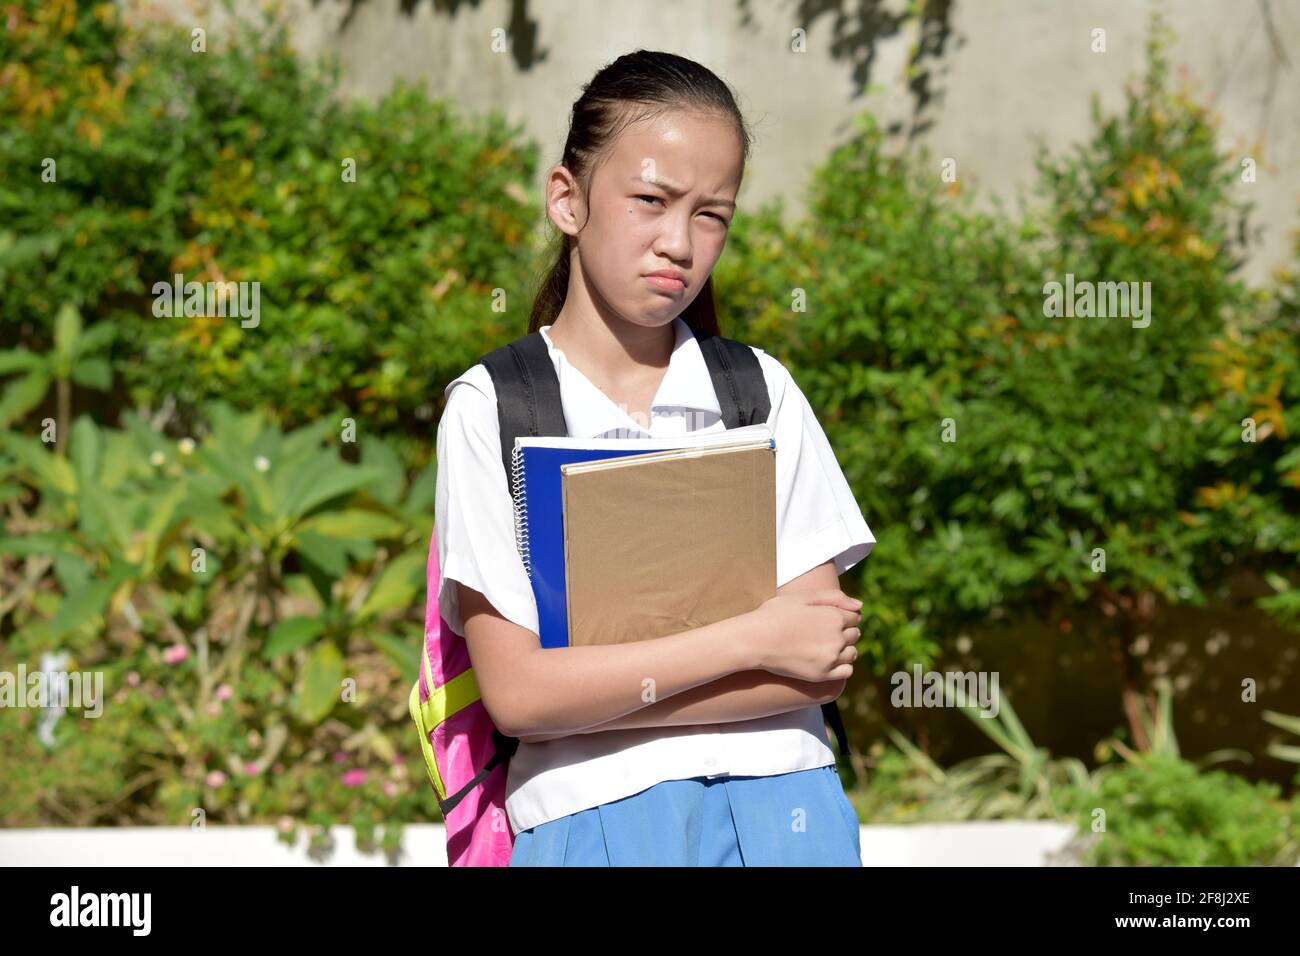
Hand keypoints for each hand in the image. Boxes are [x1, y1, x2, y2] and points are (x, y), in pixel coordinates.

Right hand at [746, 589, 862, 681]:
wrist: (754, 641)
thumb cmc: (775, 615)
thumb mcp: (803, 597)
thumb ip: (834, 597)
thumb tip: (860, 605)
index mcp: (835, 616)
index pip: (854, 617)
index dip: (842, 616)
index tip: (826, 619)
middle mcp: (837, 638)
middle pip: (854, 635)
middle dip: (844, 632)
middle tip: (823, 632)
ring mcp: (831, 658)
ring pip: (852, 653)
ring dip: (844, 649)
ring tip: (825, 646)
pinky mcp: (823, 675)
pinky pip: (846, 672)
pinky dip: (842, 666)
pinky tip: (828, 661)